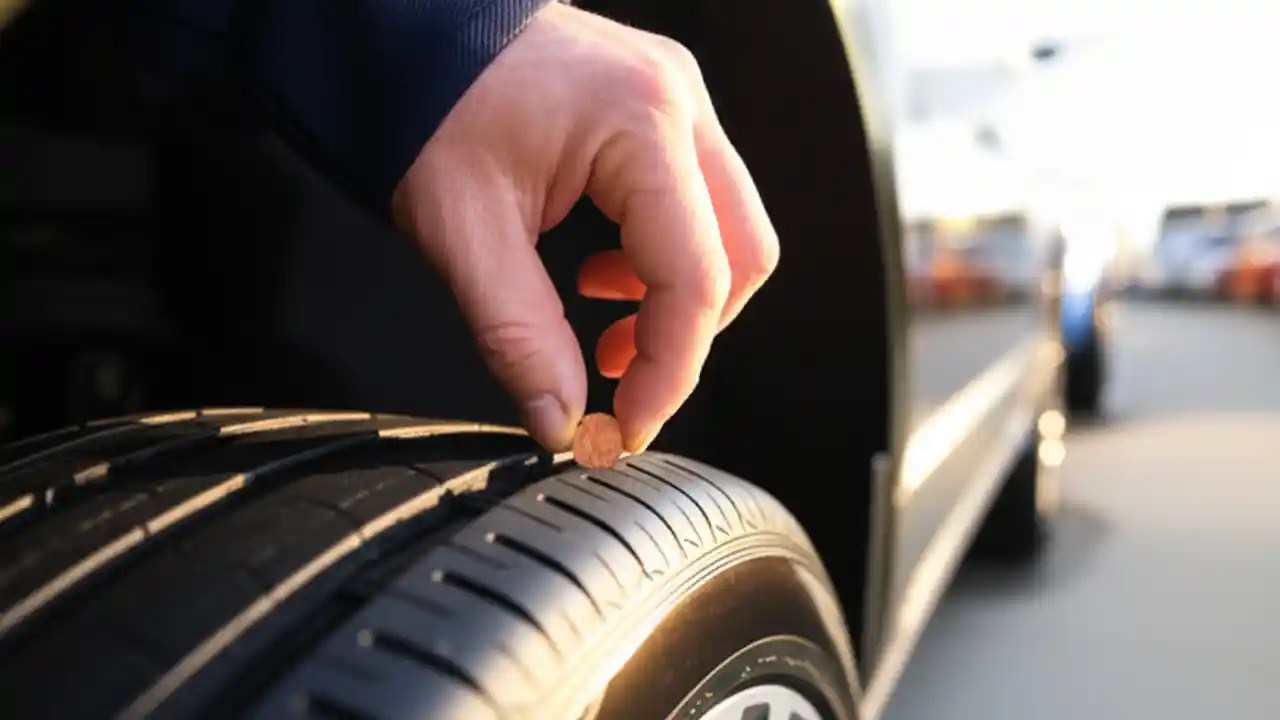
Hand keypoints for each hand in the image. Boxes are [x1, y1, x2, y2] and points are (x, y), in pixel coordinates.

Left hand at [392, 2, 778, 452]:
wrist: (403, 31)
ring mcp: (675, 99)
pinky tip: (601, 274)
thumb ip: (519, 336)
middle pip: (739, 256)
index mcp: (641, 122)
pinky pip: (695, 202)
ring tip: (606, 328)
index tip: (627, 426)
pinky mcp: (656, 110)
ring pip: (727, 232)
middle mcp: (677, 102)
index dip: (671, 371)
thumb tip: (560, 419)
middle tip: (620, 385)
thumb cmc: (426, 98)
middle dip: (686, 337)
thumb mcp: (463, 231)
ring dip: (676, 299)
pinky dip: (661, 258)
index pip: (695, 277)